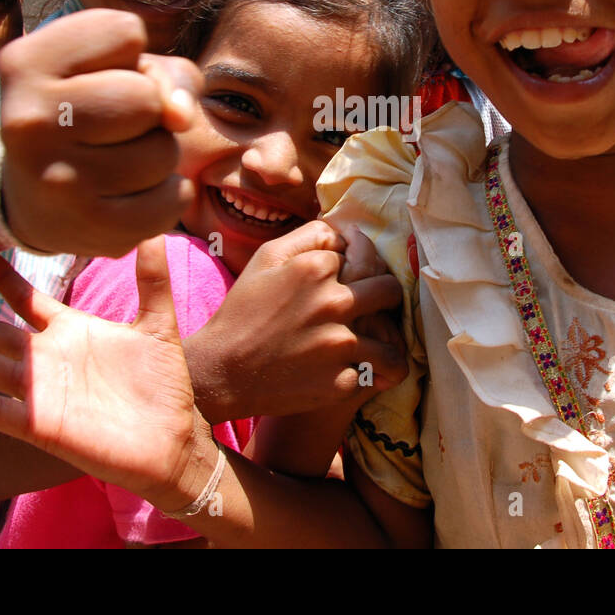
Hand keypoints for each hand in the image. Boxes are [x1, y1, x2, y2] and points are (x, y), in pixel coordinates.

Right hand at [0, 9, 202, 255]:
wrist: (31, 199)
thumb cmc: (84, 115)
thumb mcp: (109, 71)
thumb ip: (164, 71)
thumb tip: (181, 116)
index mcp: (24, 63)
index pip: (125, 32)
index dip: (128, 56)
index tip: (97, 78)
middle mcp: (30, 120)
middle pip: (147, 96)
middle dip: (148, 108)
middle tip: (113, 126)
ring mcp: (58, 178)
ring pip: (164, 149)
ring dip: (158, 154)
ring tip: (117, 161)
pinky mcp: (90, 227)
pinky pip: (174, 198)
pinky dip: (167, 195)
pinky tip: (130, 195)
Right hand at [0, 243, 214, 507]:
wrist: (174, 439)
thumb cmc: (164, 386)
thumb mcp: (158, 324)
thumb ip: (152, 280)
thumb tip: (154, 231)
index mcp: (68, 332)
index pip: (23, 300)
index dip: (1, 277)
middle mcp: (45, 360)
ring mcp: (38, 393)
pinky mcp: (38, 426)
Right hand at [185, 220, 406, 421]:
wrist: (222, 370)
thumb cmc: (243, 311)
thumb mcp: (266, 259)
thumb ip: (309, 237)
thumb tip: (345, 232)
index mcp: (316, 268)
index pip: (364, 255)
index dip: (361, 264)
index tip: (355, 274)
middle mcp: (333, 303)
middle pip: (390, 290)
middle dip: (388, 296)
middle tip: (378, 306)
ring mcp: (340, 345)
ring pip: (393, 342)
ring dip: (388, 345)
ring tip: (379, 349)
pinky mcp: (341, 382)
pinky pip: (373, 375)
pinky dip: (366, 376)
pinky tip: (357, 373)